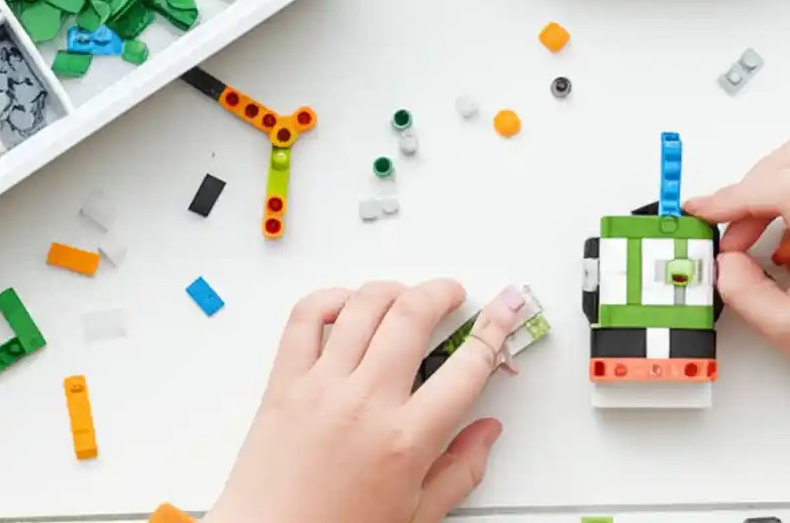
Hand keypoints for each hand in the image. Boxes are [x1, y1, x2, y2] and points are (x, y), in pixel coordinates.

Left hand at [205, 280, 527, 522]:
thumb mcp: (416, 514)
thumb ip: (460, 470)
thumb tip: (486, 433)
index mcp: (406, 440)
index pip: (467, 366)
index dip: (494, 328)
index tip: (504, 308)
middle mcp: (365, 404)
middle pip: (413, 314)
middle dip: (442, 292)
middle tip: (452, 295)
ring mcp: (321, 387)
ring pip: (363, 305)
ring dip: (393, 289)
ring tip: (405, 296)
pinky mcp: (284, 383)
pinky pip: (306, 318)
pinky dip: (329, 298)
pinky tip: (346, 305)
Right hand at [684, 139, 789, 409]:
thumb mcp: (787, 331)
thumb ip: (741, 288)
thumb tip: (723, 254)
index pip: (787, 188)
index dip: (735, 195)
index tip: (701, 212)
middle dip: (749, 192)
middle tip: (731, 236)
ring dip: (769, 187)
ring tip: (755, 234)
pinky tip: (788, 236)